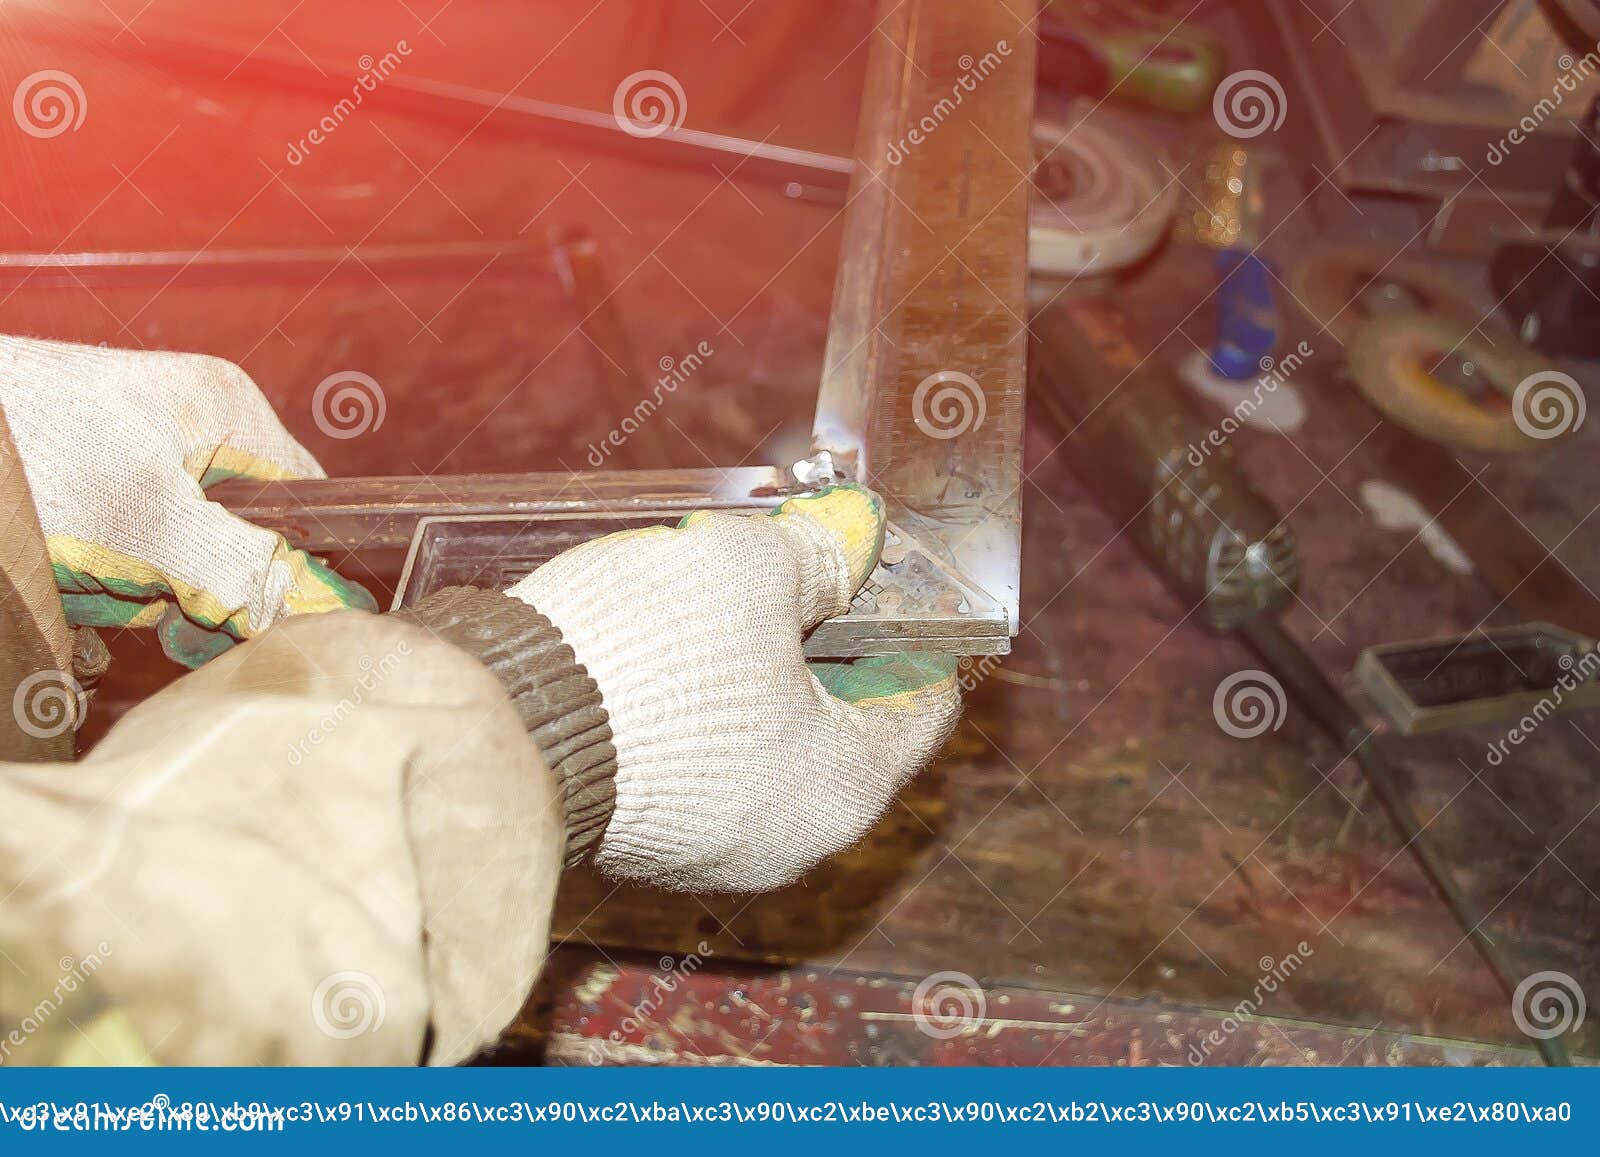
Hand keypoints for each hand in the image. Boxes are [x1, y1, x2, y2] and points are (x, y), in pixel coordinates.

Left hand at [0, 336, 373, 666]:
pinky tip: (71, 587)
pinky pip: (127, 556)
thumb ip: (242, 568)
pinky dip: (102, 585)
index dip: (296, 566)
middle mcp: (192, 428)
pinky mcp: (89, 486)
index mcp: (229, 412)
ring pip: (182, 557)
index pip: (310, 503)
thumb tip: (307, 609)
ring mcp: (136, 456)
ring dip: (140, 593)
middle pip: (245, 538)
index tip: (259, 618)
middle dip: (200, 588)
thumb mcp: (147, 521)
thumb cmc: (30, 449)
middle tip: (156, 607)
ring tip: (90, 585)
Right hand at [507, 485, 960, 890]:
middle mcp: (794, 841)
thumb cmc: (645, 657)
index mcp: (846, 787)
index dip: (908, 625)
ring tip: (721, 607)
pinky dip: (705, 718)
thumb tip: (857, 533)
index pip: (923, 705)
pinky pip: (707, 772)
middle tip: (794, 574)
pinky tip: (671, 659)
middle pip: (846, 727)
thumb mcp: (752, 569)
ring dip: (761, 677)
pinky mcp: (650, 846)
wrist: (500, 724)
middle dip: (826, 643)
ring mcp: (717, 853)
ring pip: (771, 748)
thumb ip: (823, 554)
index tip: (877, 575)